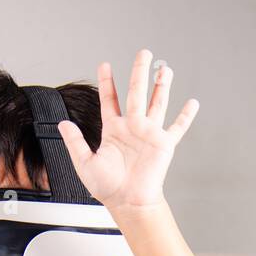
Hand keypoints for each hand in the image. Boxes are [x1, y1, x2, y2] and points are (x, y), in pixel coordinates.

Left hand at [58, 49, 198, 212]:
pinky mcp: (163, 145)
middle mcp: (132, 127)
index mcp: (113, 130)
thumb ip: (75, 142)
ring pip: (157, 103)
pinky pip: (177, 127)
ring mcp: (149, 134)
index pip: (110, 99)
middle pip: (136, 93)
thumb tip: (62, 123)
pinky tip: (192, 103)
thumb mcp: (84, 163)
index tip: (105, 64)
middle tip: (143, 53)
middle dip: (140, 72)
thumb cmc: (107, 187)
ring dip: (162, 86)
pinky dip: (186, 116)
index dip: (108, 82)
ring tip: (165, 69)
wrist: (127, 202)